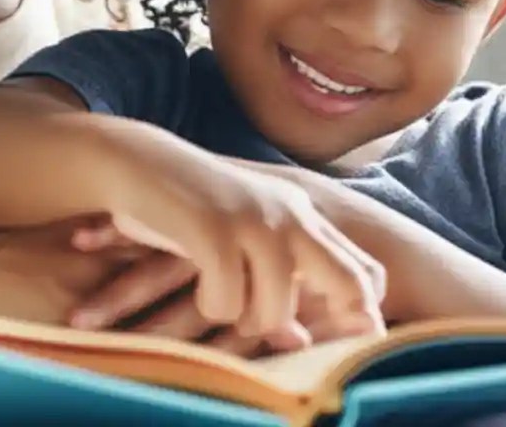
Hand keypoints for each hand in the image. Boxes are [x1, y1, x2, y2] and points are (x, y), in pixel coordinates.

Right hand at [104, 139, 386, 338]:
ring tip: (221, 300)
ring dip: (244, 320)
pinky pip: (228, 303)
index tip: (338, 342)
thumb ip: (277, 288)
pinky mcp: (216, 229)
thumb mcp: (242, 244)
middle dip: (324, 323)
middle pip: (349, 286)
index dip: (364, 314)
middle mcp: (293, 215)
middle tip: (275, 331)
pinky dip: (213, 306)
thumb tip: (303, 344)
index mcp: (305, 216)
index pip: (367, 272)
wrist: (138, 162)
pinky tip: (200, 286)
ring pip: (277, 309)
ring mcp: (257, 220)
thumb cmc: (191, 211)